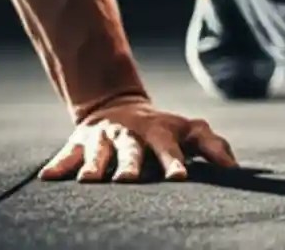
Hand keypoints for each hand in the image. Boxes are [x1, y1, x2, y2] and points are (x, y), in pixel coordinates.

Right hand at [38, 98, 237, 181]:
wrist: (118, 105)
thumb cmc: (162, 128)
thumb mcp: (189, 130)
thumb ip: (213, 146)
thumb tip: (236, 169)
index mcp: (159, 134)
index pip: (169, 149)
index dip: (174, 163)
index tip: (179, 177)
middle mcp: (130, 136)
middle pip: (131, 152)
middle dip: (130, 165)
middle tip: (128, 180)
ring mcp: (104, 139)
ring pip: (99, 154)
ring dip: (94, 166)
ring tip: (88, 181)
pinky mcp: (79, 144)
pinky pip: (66, 155)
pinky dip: (58, 166)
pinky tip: (48, 178)